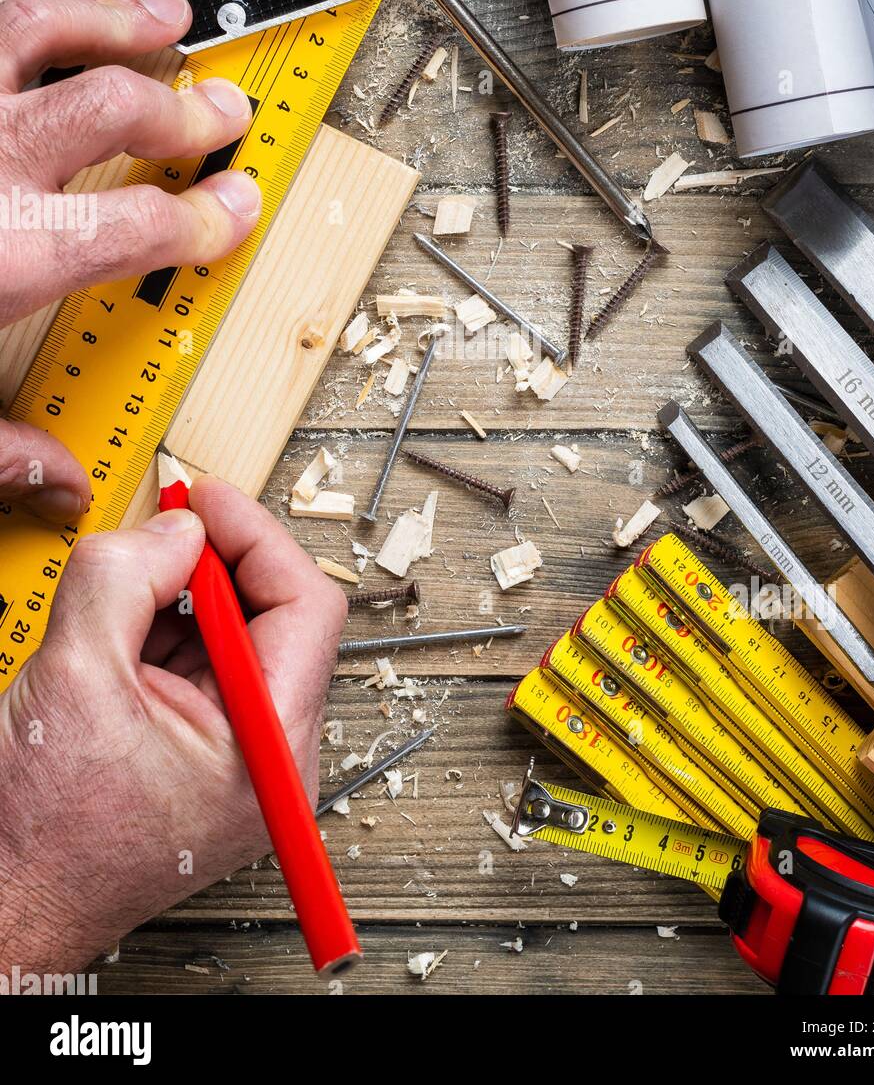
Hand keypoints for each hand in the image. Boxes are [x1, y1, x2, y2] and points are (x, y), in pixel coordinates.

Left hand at [0, 0, 260, 523]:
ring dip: (117, 16)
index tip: (234, 205)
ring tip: (159, 10)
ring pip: (47, 26)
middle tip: (218, 106)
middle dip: (186, 104)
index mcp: (5, 253)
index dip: (210, 214)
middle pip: (116, 106)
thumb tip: (51, 484)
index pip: (147, 223)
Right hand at [0, 476, 345, 974]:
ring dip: (185, 599)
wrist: (7, 908)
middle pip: (277, 617)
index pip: (307, 604)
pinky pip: (206, 672)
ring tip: (124, 595)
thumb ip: (125, 578)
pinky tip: (121, 638)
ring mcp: (244, 761)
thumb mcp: (75, 675)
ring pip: (238, 639)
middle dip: (216, 565)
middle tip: (164, 528)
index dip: (256, 536)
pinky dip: (166, 635)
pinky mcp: (210, 760)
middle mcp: (274, 756)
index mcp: (271, 745)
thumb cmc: (42, 836)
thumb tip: (173, 528)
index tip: (207, 500)